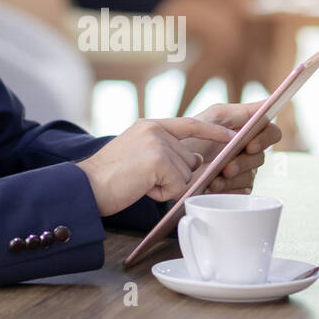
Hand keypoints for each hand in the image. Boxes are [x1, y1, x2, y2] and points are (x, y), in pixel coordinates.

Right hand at [76, 117, 236, 215]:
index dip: (213, 132)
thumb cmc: (108, 179)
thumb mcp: (138, 155)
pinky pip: (178, 186)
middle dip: (174, 177)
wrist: (85, 186)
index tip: (233, 135)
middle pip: (190, 159)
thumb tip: (194, 159)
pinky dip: (162, 194)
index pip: (190, 123)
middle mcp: (156, 130)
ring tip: (140, 183)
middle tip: (144, 180)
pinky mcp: (159, 160)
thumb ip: (165, 152)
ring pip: (186, 175)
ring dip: (167, 187)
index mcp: (150, 126)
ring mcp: (158, 143)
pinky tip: (142, 188)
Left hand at [180, 100, 281, 194]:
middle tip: (227, 168)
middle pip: (261, 158)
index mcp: (248, 132)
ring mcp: (243, 172)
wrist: (173, 161)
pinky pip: (241, 193)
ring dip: (232, 179)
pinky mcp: (235, 190)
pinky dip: (228, 191)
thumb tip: (270, 100)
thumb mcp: (215, 117)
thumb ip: (243, 111)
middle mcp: (248, 152)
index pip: (272, 133)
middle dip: (243, 163)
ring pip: (250, 177)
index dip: (266, 139)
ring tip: (214, 181)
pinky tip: (214, 188)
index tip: (251, 145)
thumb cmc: (195, 135)